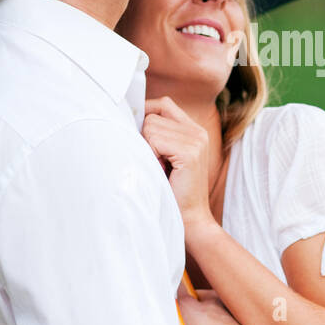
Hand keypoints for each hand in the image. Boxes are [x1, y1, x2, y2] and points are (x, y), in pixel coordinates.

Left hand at [141, 96, 214, 229]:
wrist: (190, 219)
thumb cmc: (172, 191)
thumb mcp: (166, 157)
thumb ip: (158, 135)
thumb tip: (127, 116)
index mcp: (194, 130)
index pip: (163, 104)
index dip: (146, 113)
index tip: (136, 132)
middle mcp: (198, 131)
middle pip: (153, 115)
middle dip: (144, 138)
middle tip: (154, 161)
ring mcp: (196, 140)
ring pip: (150, 126)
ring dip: (147, 148)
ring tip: (158, 167)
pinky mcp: (190, 152)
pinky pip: (154, 139)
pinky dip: (151, 155)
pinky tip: (160, 170)